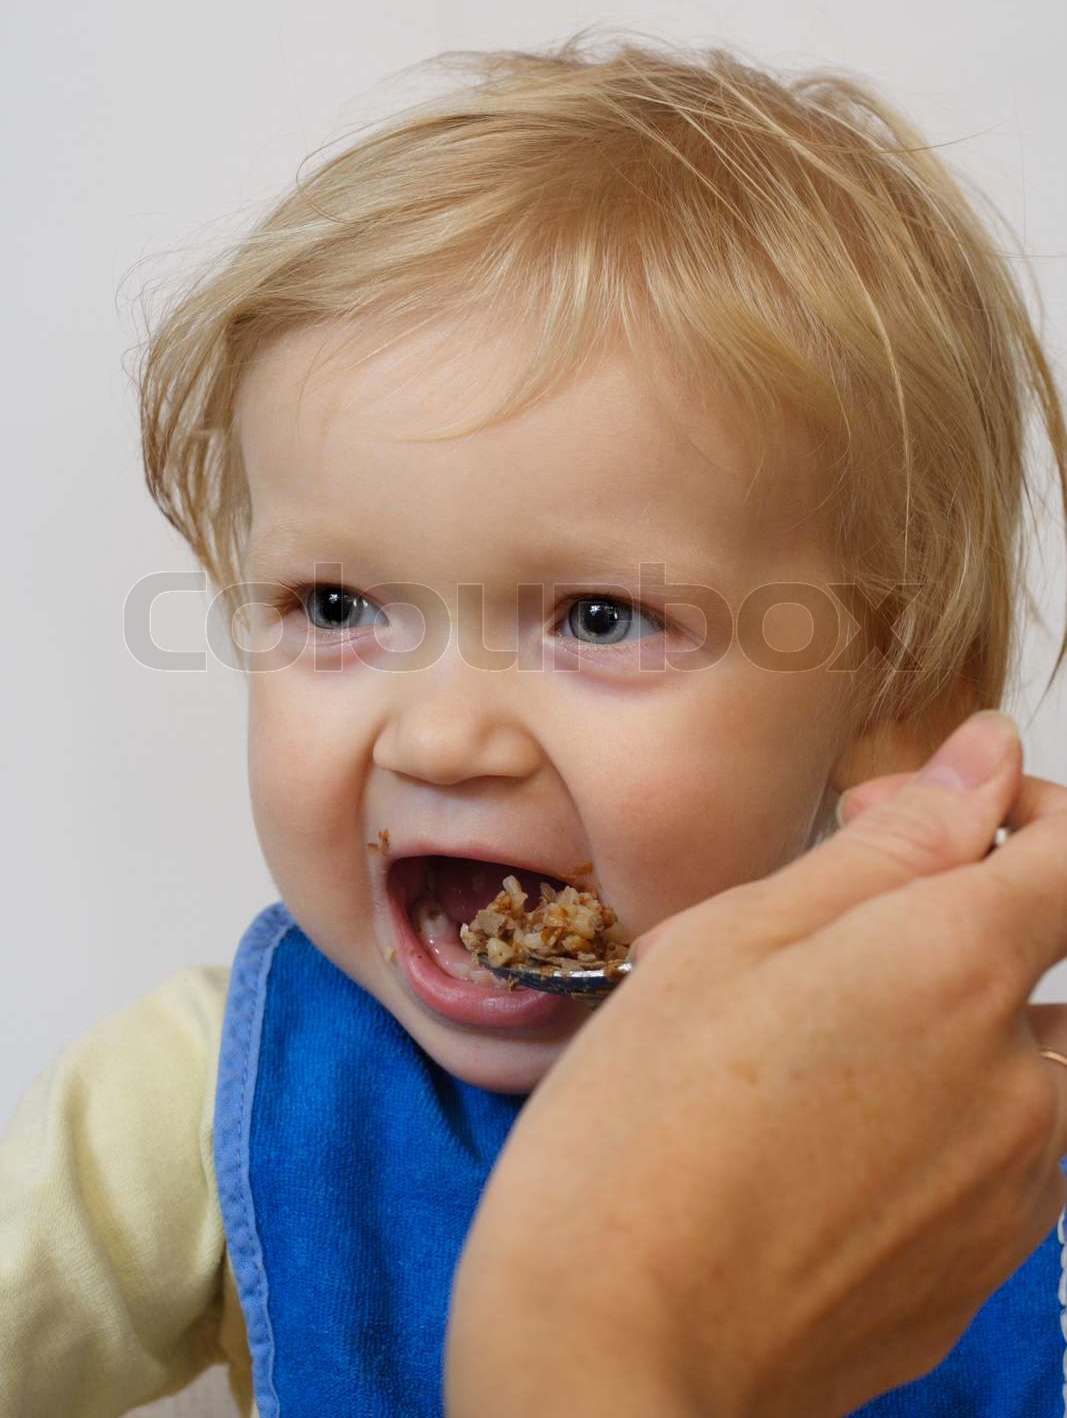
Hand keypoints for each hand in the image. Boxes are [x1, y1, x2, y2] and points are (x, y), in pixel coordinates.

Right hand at [444, 711, 1066, 1417]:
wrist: (613, 1348)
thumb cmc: (643, 1125)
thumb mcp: (737, 936)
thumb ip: (888, 846)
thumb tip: (984, 762)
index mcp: (958, 969)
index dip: (1018, 812)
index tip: (931, 820)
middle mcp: (1019, 1083)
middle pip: (1050, 964)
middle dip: (968, 921)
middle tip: (837, 934)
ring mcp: (1013, 1193)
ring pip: (1023, 1067)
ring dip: (949, 1029)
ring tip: (803, 1052)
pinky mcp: (980, 1274)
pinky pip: (1001, 1162)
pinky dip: (938, 1121)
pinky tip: (815, 1142)